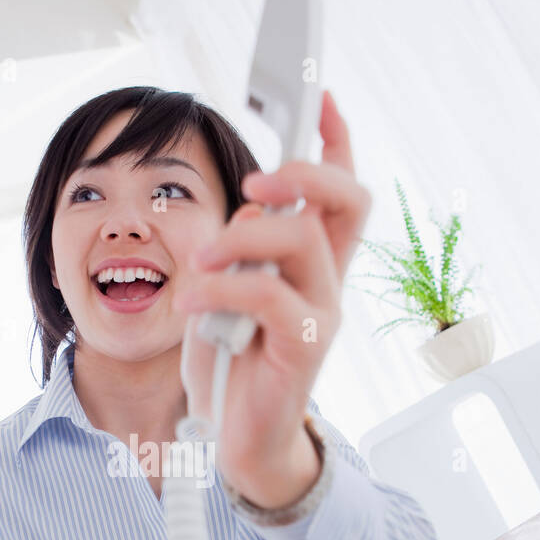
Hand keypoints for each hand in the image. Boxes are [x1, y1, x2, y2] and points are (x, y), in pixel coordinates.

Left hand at [173, 91, 370, 509]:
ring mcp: (322, 311)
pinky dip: (220, 290)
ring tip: (199, 263)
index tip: (320, 96)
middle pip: (347, 199)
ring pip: (302, 239)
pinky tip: (192, 305)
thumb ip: (235, 252)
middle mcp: (326, 280)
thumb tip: (246, 213)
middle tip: (253, 183)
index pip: (340, 189)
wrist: (235, 443)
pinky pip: (269, 295)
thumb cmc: (230, 366)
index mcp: (309, 263)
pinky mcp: (306, 344)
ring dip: (240, 239)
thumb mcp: (222, 293)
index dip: (335, 139)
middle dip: (304, 171)